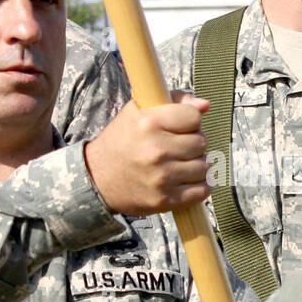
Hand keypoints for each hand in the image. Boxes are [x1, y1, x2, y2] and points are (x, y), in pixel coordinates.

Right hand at [83, 92, 209, 214]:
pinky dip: (201, 186)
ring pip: (204, 167)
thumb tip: (205, 105)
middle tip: (179, 147)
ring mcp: (162, 177)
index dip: (190, 121)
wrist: (96, 178)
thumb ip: (173, 101)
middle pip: (201, 142)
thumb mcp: (138, 112)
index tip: (181, 127)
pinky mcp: (165, 200)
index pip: (194, 117)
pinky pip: (201, 191)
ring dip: (197, 165)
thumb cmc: (121, 141)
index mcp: (149, 123)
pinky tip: (189, 180)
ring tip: (181, 163)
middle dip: (193, 143)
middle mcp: (156, 150)